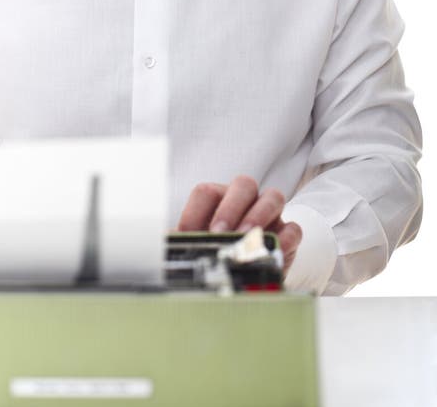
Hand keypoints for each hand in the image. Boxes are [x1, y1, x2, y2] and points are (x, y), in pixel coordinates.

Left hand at [176, 175, 301, 275]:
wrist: (244, 274)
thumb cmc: (216, 255)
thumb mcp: (197, 250)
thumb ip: (183, 246)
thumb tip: (165, 250)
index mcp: (218, 199)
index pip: (207, 191)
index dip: (196, 211)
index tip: (188, 234)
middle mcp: (246, 200)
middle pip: (244, 184)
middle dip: (230, 207)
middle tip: (219, 233)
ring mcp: (270, 214)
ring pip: (273, 196)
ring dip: (257, 216)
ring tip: (244, 238)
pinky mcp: (288, 235)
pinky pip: (293, 228)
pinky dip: (284, 238)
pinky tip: (271, 250)